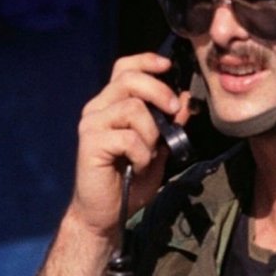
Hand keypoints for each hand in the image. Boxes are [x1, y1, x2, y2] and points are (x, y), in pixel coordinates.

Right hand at [69, 52, 184, 241]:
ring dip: (151, 133)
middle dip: (159, 92)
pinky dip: (142, 153)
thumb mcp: (158, 149)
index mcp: (111, 105)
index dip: (146, 61)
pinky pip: (128, 136)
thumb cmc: (130, 182)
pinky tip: (139, 165)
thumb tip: (185, 100)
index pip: (124, 68)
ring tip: (148, 154)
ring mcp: (91, 124)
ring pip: (132, 107)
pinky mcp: (90, 143)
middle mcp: (98, 109)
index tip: (167, 67)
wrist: (106, 214)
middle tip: (173, 111)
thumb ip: (169, 124)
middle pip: (130, 80)